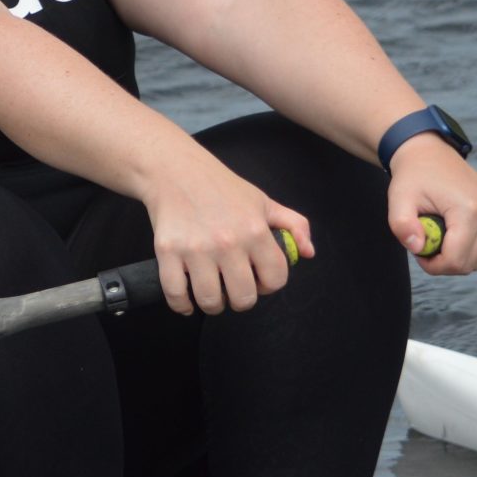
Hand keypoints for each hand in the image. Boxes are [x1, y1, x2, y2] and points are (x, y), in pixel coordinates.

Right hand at [139, 148, 312, 315]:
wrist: (177, 171)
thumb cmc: (223, 188)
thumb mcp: (265, 202)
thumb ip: (295, 225)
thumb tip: (308, 253)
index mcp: (255, 231)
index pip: (275, 279)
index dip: (269, 284)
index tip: (258, 278)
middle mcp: (227, 242)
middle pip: (244, 298)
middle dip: (241, 299)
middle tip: (233, 287)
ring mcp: (195, 249)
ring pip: (210, 301)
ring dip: (213, 304)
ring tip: (211, 292)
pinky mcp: (167, 252)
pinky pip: (176, 294)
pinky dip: (182, 304)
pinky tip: (187, 298)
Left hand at [388, 140, 476, 275]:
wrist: (430, 153)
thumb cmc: (414, 176)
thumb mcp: (398, 199)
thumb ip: (402, 226)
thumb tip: (418, 248)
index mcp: (469, 209)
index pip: (456, 261)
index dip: (434, 265)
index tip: (419, 251)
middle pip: (469, 264)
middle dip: (444, 262)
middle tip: (426, 242)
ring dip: (457, 256)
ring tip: (439, 235)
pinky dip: (469, 248)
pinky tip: (453, 232)